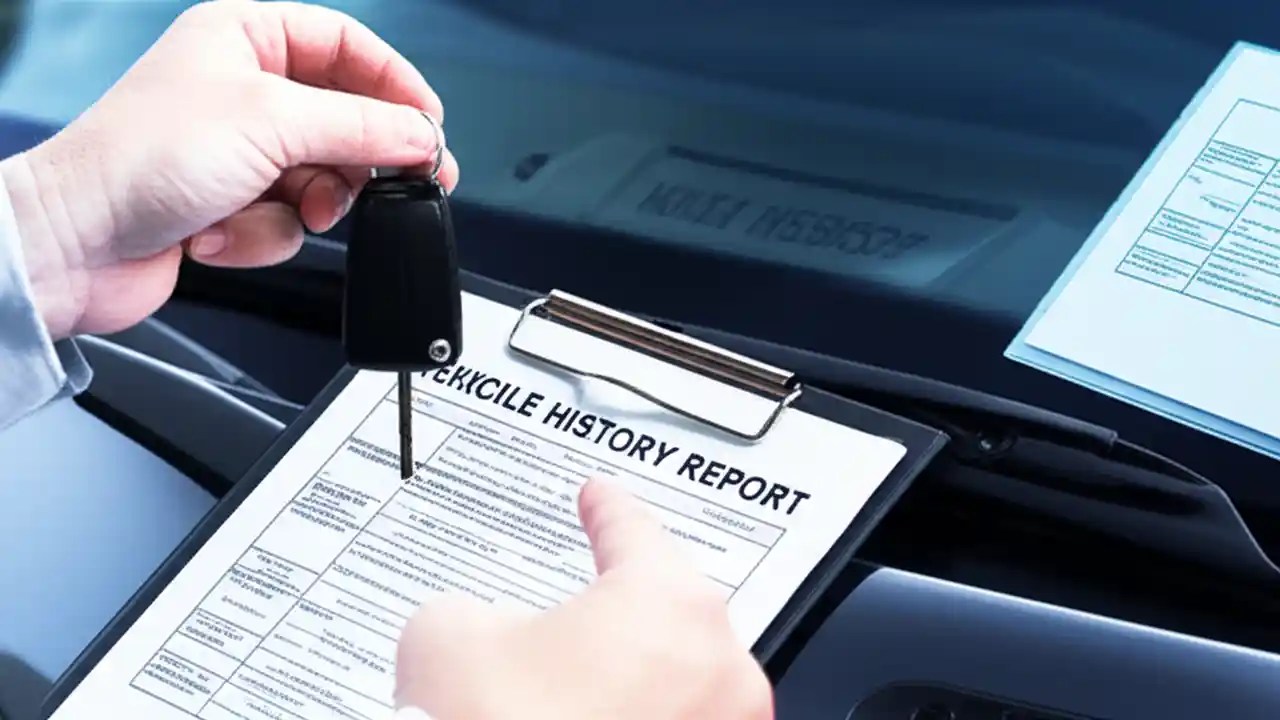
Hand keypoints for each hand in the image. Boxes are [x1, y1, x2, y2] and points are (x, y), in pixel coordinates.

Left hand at [1, 0, 456, 338]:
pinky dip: (264, 233)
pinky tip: (221, 231)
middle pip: (346, 117)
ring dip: (307, 205)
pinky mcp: (233, 201)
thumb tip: (422, 135)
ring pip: (324, 176)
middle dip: (358, 159)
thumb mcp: (271, 123)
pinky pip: (289, 219)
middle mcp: (243, 87)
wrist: (77, 243)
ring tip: (283, 209)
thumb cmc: (137, 160)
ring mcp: (239, 148)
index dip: (395, 84)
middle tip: (402, 183)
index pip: (348, 46)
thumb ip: (362, 127)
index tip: (428, 126)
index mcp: (245, 36)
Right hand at [393, 478, 774, 719]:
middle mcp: (719, 671)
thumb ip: (468, 609)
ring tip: (552, 707)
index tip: (600, 498)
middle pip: (665, 616)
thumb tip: (474, 627)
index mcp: (668, 606)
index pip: (632, 531)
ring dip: (625, 688)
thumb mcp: (446, 639)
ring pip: (676, 687)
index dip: (605, 509)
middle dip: (611, 620)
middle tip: (558, 636)